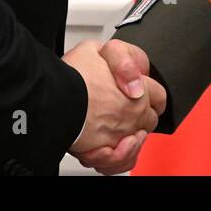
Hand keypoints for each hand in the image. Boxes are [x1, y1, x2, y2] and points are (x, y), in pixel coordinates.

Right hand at [68, 39, 164, 174]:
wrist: (50, 99)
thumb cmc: (70, 76)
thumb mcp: (96, 49)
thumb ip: (123, 57)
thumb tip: (138, 77)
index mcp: (138, 90)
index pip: (159, 95)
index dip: (151, 92)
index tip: (141, 92)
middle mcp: (133, 116)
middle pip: (149, 119)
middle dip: (141, 114)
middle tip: (125, 108)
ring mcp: (120, 136)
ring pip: (137, 143)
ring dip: (131, 137)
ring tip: (120, 130)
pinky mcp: (104, 153)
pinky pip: (121, 161)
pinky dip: (118, 157)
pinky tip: (111, 148)